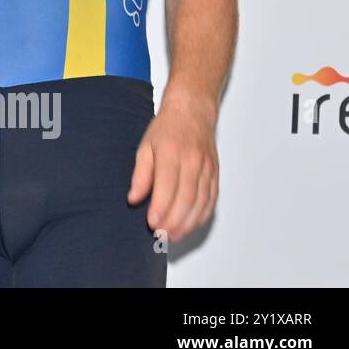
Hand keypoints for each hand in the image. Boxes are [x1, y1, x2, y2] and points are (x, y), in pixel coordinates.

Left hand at [127, 96, 218, 244]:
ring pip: (200, 202)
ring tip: (174, 235)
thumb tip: (134, 198)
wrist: (192, 112)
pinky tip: (191, 225)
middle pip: (186, 198)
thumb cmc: (166, 129)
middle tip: (162, 235)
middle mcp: (192, 162)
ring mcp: (207, 169)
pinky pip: (211, 199)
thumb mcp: (145, 146)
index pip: (167, 186)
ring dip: (188, 223)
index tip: (152, 223)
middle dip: (174, 221)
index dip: (160, 208)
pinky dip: (202, 215)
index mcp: (171, 153)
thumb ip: (141, 174)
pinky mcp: (215, 174)